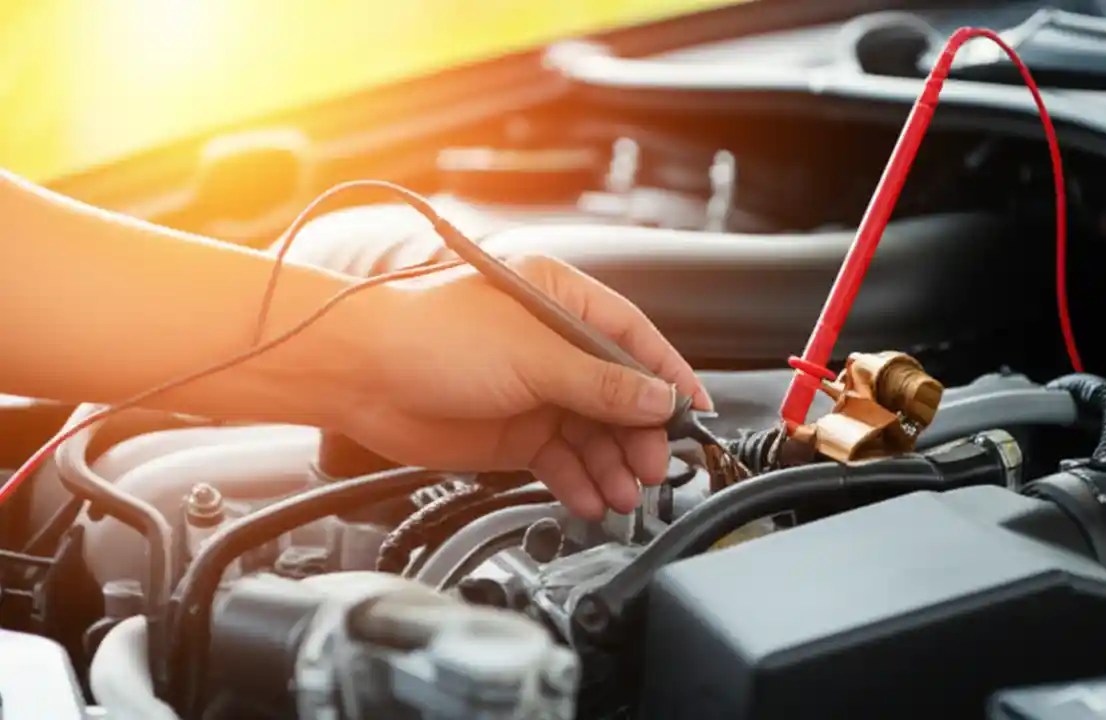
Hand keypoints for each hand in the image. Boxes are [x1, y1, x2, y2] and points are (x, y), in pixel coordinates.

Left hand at [335, 255, 711, 519]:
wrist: (359, 373)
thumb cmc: (430, 336)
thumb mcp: (531, 356)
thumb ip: (599, 383)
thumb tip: (655, 398)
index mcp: (563, 301)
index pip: (634, 339)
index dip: (668, 376)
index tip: (694, 411)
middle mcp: (553, 345)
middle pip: (619, 394)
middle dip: (640, 433)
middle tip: (656, 467)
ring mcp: (534, 390)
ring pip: (593, 433)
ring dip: (612, 465)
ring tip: (625, 494)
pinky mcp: (513, 431)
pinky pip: (561, 459)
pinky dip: (578, 481)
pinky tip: (591, 500)